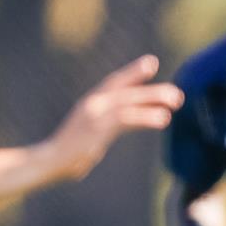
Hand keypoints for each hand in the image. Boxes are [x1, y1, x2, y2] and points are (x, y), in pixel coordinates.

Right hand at [44, 56, 183, 181]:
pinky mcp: (97, 129)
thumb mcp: (91, 133)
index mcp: (91, 102)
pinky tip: (163, 119)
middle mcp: (92, 103)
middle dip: (152, 88)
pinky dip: (145, 116)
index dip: (133, 72)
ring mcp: (94, 114)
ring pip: (129, 101)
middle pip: (125, 89)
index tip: (152, 62)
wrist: (47, 162)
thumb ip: (107, 124)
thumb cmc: (70, 152)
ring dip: (153, 99)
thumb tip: (124, 124)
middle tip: (178, 93)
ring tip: (175, 103)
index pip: (114, 82)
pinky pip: (125, 119)